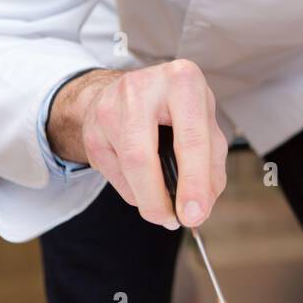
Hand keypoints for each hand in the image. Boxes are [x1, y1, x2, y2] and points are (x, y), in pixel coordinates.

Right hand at [46, 59, 227, 228]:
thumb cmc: (177, 109)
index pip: (190, 139)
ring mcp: (110, 106)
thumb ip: (211, 165)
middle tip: (172, 221)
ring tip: (163, 206)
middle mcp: (142, 87)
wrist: (133, 91)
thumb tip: (200, 207)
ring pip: (125, 168)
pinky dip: (134, 189)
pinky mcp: (92, 128)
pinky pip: (113, 173)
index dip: (194, 182)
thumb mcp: (205, 125)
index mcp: (182, 80)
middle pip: (142, 157)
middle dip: (157, 199)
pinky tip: (145, 184)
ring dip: (147, 198)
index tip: (195, 214)